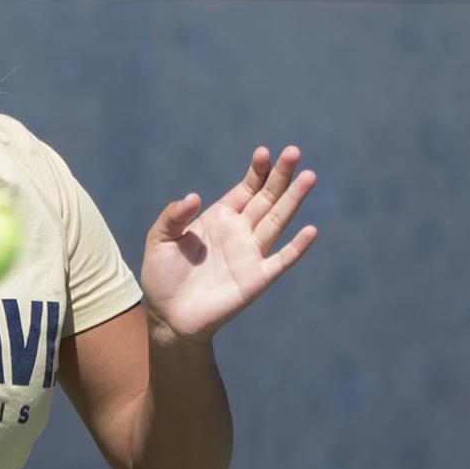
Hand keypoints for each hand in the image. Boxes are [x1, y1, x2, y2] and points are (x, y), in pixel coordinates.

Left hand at [141, 145, 318, 344]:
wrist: (169, 316)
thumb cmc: (163, 276)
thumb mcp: (159, 239)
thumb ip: (173, 216)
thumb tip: (193, 197)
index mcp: (220, 217)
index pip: (246, 188)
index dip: (256, 171)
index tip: (263, 152)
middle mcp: (240, 231)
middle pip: (267, 198)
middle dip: (280, 176)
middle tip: (294, 152)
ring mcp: (251, 254)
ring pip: (277, 221)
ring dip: (293, 200)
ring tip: (309, 176)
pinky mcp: (257, 278)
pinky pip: (282, 260)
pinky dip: (297, 247)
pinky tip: (310, 231)